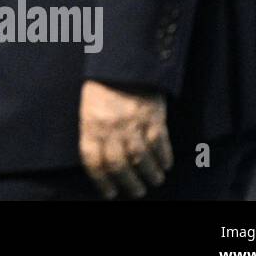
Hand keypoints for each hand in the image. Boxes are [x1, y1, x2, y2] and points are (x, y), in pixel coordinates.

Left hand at [78, 80, 171, 198]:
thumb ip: (93, 133)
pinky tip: (166, 165)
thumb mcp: (89, 108)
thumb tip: (101, 164)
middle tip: (137, 192)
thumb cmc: (103, 87)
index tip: (109, 193)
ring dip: (150, 175)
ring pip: (141, 159)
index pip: (93, 161)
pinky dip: (164, 158)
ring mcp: (132, 122)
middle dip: (129, 184)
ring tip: (154, 181)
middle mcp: (110, 127)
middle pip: (119, 165)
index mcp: (90, 124)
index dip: (101, 181)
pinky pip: (160, 144)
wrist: (125, 61)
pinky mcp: (153, 116)